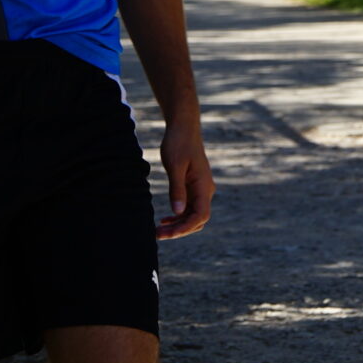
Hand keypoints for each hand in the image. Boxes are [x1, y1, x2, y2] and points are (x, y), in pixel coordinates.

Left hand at [157, 116, 214, 238]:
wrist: (184, 127)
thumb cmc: (178, 143)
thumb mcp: (175, 166)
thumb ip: (176, 190)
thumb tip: (176, 212)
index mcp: (203, 186)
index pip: (200, 216)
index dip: (185, 228)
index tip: (168, 234)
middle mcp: (205, 190)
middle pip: (197, 220)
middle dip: (179, 230)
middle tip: (157, 234)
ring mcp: (200, 189)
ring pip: (192, 216)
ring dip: (177, 225)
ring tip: (158, 230)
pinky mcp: (193, 187)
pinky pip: (188, 208)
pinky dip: (178, 216)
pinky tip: (164, 220)